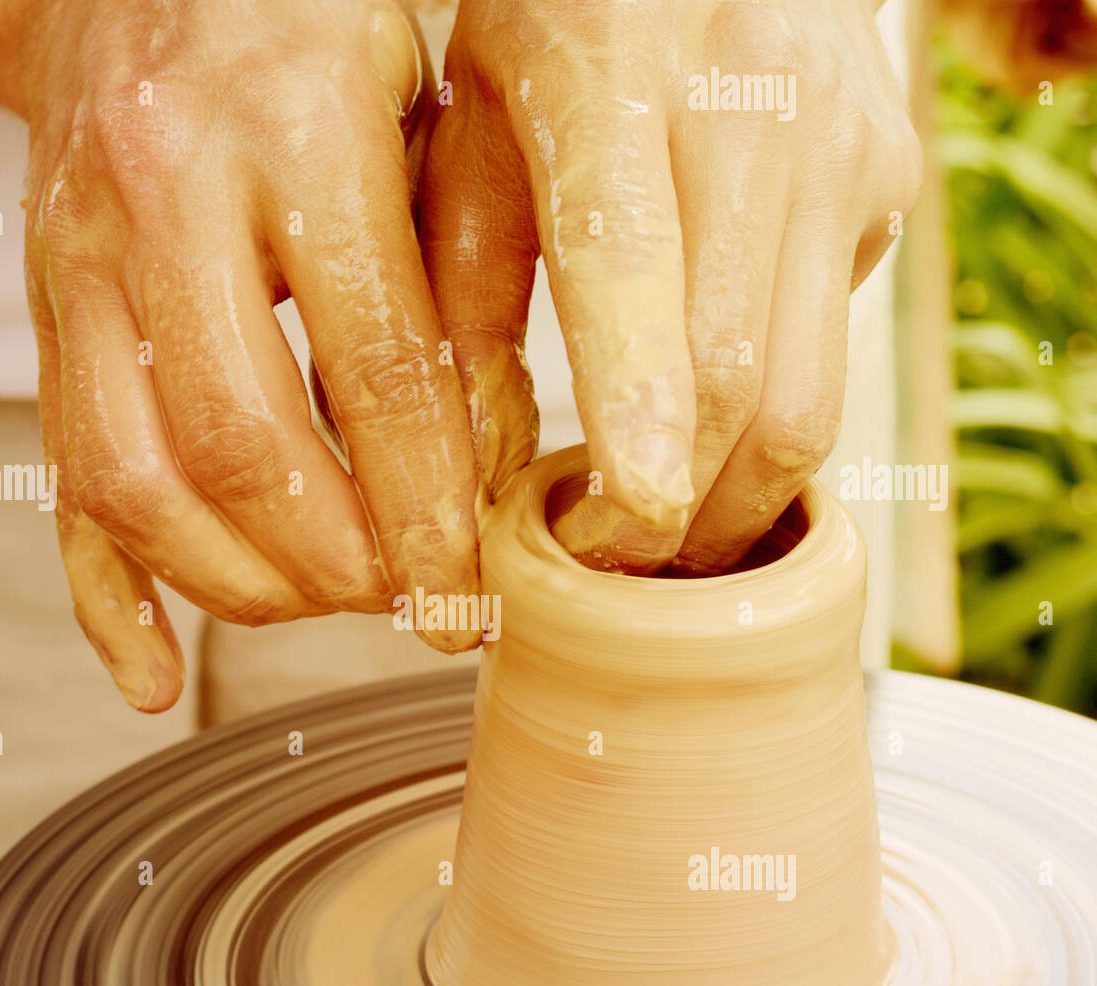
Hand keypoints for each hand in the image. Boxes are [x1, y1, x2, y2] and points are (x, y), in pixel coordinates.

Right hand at [19, 0, 480, 709]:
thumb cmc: (310, 34)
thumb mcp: (425, 108)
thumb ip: (465, 273)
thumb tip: (483, 462)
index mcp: (294, 132)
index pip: (378, 372)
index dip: (429, 510)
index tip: (467, 598)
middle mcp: (162, 197)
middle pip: (240, 448)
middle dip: (335, 564)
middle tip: (400, 602)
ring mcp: (79, 263)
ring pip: (134, 484)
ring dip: (237, 587)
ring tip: (321, 605)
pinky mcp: (43, 316)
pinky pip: (58, 477)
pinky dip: (104, 596)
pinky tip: (152, 674)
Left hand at [421, 0, 921, 572]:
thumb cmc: (559, 28)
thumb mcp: (474, 131)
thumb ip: (462, 296)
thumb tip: (479, 466)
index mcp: (610, 77)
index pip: (633, 266)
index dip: (639, 411)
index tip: (628, 519)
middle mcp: (751, 105)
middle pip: (736, 378)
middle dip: (676, 512)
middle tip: (613, 565)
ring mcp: (840, 147)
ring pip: (808, 397)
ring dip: (737, 503)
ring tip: (668, 536)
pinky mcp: (889, 182)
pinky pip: (831, 352)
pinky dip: (770, 424)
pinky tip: (713, 424)